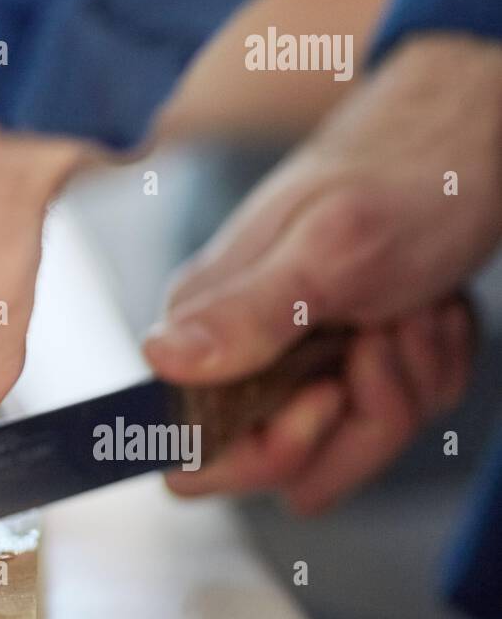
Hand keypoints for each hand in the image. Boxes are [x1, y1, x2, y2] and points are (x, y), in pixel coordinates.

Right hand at [145, 34, 501, 512]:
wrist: (461, 148)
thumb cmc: (394, 184)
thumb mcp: (326, 253)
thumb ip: (243, 314)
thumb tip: (157, 358)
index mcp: (208, 330)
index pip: (195, 458)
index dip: (265, 451)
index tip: (325, 395)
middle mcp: (243, 355)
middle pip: (289, 469)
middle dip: (359, 416)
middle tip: (379, 335)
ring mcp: (300, 362)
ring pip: (353, 447)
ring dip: (408, 384)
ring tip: (411, 307)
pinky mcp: (349, 363)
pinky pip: (393, 418)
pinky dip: (431, 370)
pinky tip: (428, 311)